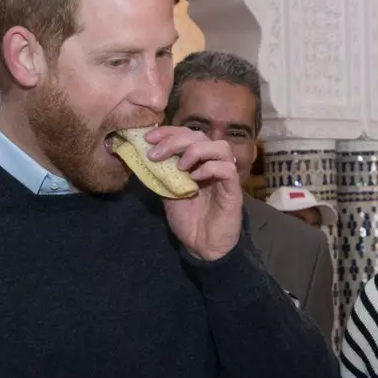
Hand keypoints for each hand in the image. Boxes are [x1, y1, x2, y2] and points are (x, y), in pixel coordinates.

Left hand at [145, 127, 242, 260]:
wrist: (202, 245)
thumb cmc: (188, 219)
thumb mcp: (167, 191)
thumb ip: (161, 172)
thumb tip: (143, 153)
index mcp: (197, 161)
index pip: (187, 134)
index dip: (168, 131)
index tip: (149, 138)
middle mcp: (212, 164)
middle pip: (201, 136)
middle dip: (175, 140)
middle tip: (157, 154)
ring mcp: (225, 175)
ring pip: (220, 147)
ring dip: (196, 151)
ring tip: (180, 167)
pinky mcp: (234, 189)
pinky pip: (227, 169)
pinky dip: (210, 168)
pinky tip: (195, 179)